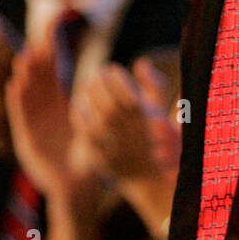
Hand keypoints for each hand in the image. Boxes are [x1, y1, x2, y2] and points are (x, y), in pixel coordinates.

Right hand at [5, 37, 107, 204]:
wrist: (77, 187)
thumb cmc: (87, 156)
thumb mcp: (90, 125)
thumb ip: (90, 104)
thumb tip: (102, 76)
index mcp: (60, 106)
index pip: (53, 74)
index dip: (50, 54)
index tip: (49, 32)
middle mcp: (44, 112)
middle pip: (38, 81)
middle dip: (37, 62)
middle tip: (37, 42)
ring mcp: (33, 125)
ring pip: (27, 96)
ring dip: (25, 77)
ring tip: (25, 59)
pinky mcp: (26, 140)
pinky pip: (21, 117)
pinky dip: (18, 102)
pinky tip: (16, 86)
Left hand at [73, 58, 179, 183]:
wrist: (149, 176)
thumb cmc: (152, 135)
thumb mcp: (160, 109)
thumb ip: (154, 84)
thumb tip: (142, 63)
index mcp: (147, 120)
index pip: (129, 95)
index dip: (117, 78)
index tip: (112, 70)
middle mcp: (131, 134)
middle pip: (109, 105)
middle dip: (100, 85)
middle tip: (95, 75)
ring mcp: (116, 147)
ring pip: (96, 120)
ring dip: (88, 100)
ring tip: (86, 87)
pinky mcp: (102, 159)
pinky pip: (87, 137)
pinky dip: (80, 119)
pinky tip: (79, 105)